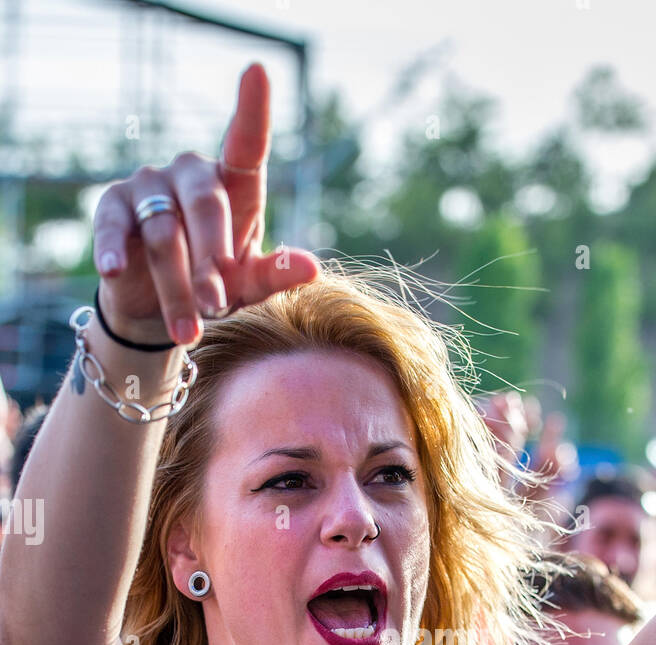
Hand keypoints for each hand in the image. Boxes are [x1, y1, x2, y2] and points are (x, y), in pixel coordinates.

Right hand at [92, 64, 318, 344]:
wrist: (160, 313)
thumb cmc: (216, 288)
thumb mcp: (248, 287)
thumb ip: (276, 275)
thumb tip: (312, 267)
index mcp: (235, 186)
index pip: (246, 143)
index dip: (251, 109)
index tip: (257, 72)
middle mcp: (193, 174)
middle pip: (206, 207)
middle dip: (212, 261)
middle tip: (216, 305)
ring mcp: (151, 185)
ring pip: (164, 234)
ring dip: (176, 287)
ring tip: (189, 331)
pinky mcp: (113, 205)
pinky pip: (114, 226)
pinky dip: (114, 249)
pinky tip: (115, 270)